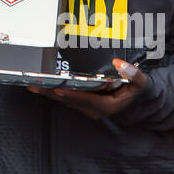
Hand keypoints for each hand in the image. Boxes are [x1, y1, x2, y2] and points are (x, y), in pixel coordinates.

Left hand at [29, 59, 148, 120]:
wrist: (133, 99)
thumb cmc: (134, 90)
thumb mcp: (140, 83)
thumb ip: (133, 74)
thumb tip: (118, 63)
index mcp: (107, 106)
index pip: (87, 100)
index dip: (72, 94)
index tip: (59, 88)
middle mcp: (94, 109)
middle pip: (70, 100)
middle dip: (52, 93)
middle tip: (36, 84)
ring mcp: (86, 107)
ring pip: (64, 101)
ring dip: (48, 93)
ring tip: (33, 84)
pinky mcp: (80, 104)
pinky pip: (64, 98)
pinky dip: (51, 92)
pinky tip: (39, 86)